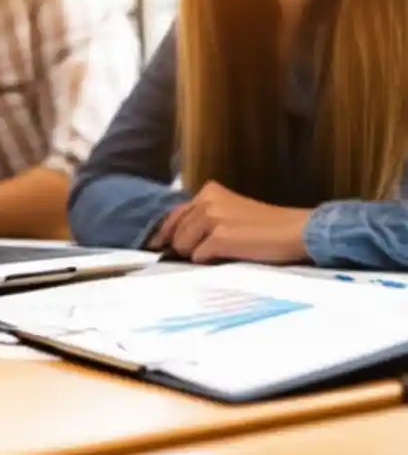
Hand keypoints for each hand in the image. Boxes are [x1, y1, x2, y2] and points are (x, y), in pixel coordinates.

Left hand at [149, 182, 311, 263]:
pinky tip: (231, 255)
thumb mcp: (230, 212)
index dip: (165, 234)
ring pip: (184, 247)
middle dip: (186, 247)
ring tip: (226, 251)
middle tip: (209, 252)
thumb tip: (173, 239)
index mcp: (208, 192)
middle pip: (175, 234)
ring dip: (200, 255)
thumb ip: (203, 218)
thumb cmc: (266, 227)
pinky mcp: (220, 237)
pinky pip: (199, 258)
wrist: (297, 231)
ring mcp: (212, 218)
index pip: (173, 216)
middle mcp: (207, 201)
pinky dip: (211, 261)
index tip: (157, 245)